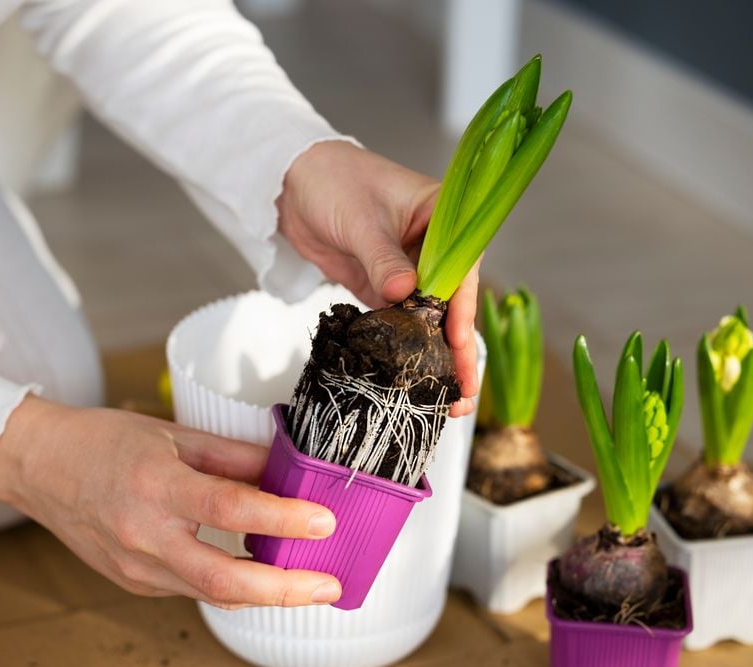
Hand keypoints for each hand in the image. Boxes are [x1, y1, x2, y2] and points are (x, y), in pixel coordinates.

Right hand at [0, 396, 341, 608]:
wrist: (41, 466)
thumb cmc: (104, 442)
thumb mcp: (174, 434)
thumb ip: (232, 455)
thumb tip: (286, 467)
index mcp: (155, 486)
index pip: (230, 507)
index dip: (282, 518)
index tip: (324, 520)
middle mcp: (143, 535)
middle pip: (223, 580)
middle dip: (285, 590)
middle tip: (329, 584)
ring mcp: (136, 567)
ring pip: (212, 594)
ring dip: (265, 593)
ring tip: (308, 583)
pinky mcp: (134, 582)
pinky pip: (192, 589)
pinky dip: (231, 585)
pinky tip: (259, 574)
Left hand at [277, 141, 479, 414]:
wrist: (291, 180)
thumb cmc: (333, 180)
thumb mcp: (360, 220)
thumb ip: (383, 258)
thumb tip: (404, 293)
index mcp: (443, 216)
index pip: (461, 268)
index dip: (460, 308)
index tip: (458, 342)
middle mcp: (433, 245)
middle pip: (450, 302)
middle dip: (455, 348)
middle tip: (461, 392)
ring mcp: (407, 268)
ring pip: (426, 317)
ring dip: (431, 355)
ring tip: (439, 398)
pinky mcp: (381, 285)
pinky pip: (397, 320)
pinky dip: (402, 347)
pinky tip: (407, 377)